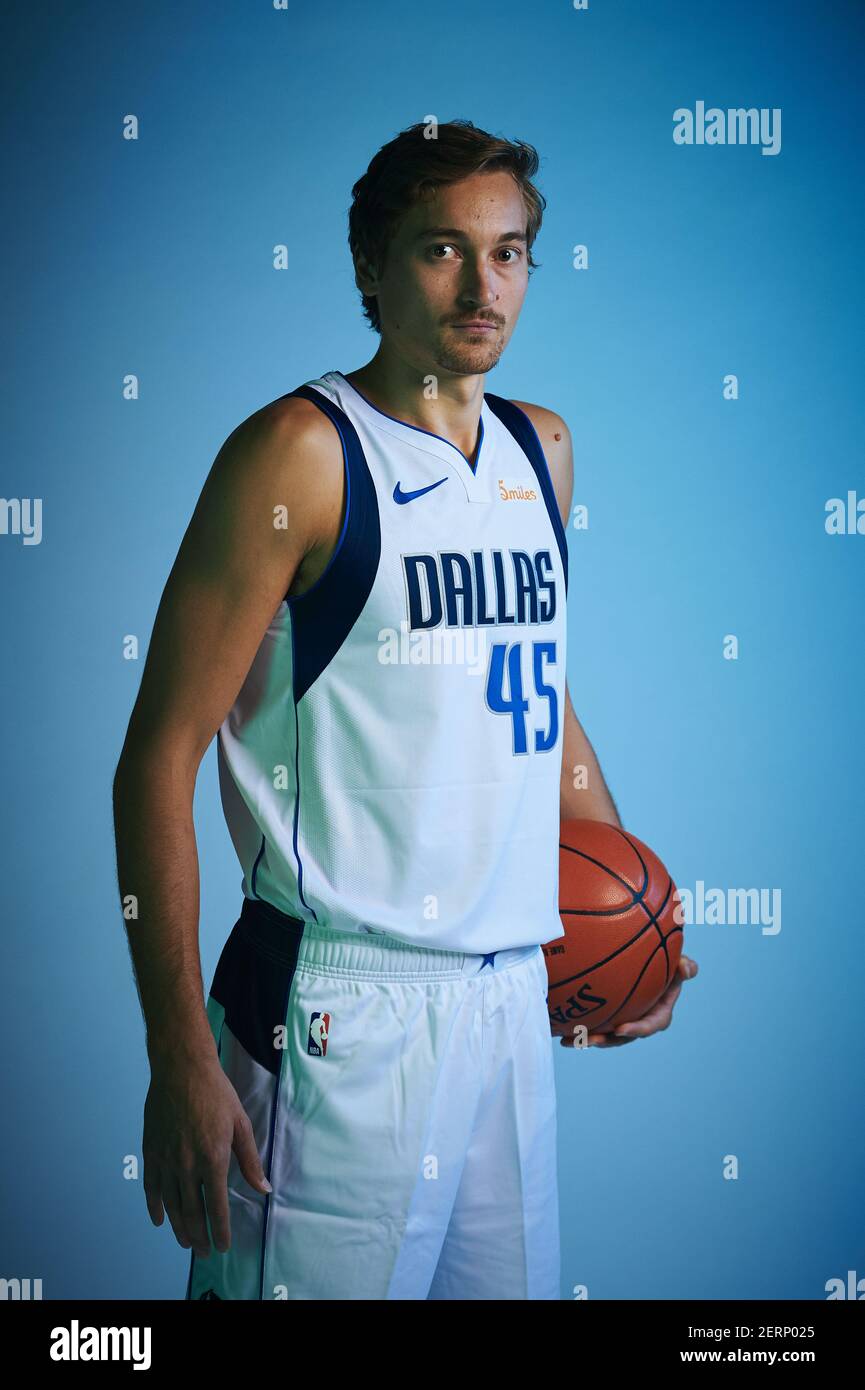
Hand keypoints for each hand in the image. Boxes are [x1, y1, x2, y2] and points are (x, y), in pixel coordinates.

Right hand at [143, 1055, 271, 1256]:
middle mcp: (187, 1166)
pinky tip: (161, 1220)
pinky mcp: (151, 1152)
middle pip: (192, 1213)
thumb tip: (263, 1188)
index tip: (223, 1247)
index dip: (220, 1232)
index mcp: (213, 1159)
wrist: (182, 1069)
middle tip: (204, 1253)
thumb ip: (250, 1160)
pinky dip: (155, 1207)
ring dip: (179, 1228)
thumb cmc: (216, 1093)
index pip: (216, 1208)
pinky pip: (151, 1188)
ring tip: (186, 1243)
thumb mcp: (241, 1124)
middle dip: (199, 1237)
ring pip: (171, 1205)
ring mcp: (166, 1160)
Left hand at [560, 953, 697, 1047]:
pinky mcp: (608, 1013)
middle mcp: (640, 1018)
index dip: (638, 1030)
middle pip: (624, 1036)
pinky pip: (594, 1021)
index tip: (621, 1029)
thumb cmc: (665, 959)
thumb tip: (688, 968)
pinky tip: (557, 1025)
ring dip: (589, 1039)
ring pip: (606, 1033)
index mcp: (659, 1010)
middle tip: (592, 1040)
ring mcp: (623, 1017)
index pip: (653, 1024)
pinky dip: (577, 1025)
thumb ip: (685, 965)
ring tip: (568, 1041)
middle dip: (607, 1041)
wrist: (647, 957)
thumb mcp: (678, 962)